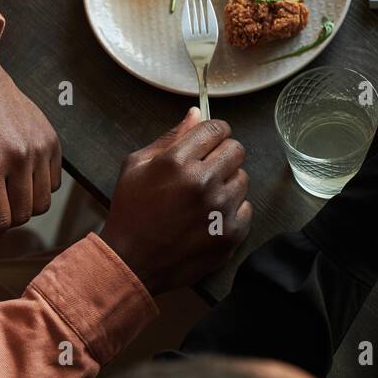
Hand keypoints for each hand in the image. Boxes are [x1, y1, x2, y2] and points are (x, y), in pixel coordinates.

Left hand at [0, 36, 60, 245]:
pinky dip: (36, 188)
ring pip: (42, 203)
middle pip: (23, 216)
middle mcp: (20, 157)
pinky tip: (17, 175)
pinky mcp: (53, 142)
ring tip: (2, 192)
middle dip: (3, 220)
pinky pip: (52, 183)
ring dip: (22, 206)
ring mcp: (40, 148)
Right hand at [100, 109, 251, 296]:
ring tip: (204, 198)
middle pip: (236, 150)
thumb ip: (170, 137)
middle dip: (222, 155)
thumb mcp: (137, 166)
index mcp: (178, 162)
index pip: (217, 129)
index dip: (214, 133)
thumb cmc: (131, 211)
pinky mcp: (231, 233)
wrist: (131, 264)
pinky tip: (209, 218)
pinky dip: (232, 211)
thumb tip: (197, 113)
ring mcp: (220, 209)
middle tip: (205, 171)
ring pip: (243, 178)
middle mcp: (204, 182)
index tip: (209, 142)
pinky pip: (247, 208)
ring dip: (227, 184)